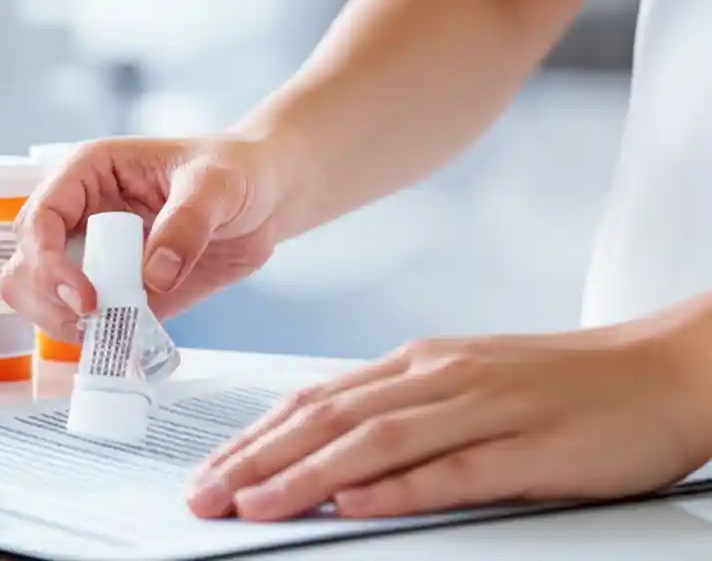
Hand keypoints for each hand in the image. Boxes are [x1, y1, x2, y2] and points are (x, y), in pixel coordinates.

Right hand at [0, 135, 284, 342]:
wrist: (264, 198)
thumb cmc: (235, 170)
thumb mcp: (216, 186)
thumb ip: (186, 224)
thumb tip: (155, 276)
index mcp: (87, 175)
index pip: (39, 219)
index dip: (47, 261)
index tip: (85, 297)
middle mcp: (77, 216)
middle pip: (24, 265)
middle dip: (48, 300)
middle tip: (95, 320)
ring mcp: (91, 257)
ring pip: (40, 299)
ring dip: (64, 324)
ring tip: (114, 331)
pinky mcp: (115, 291)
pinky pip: (85, 323)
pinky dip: (96, 341)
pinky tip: (128, 344)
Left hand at [188, 300, 711, 519]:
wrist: (662, 370)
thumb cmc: (561, 385)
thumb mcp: (465, 386)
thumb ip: (401, 412)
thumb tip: (331, 452)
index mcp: (418, 364)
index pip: (316, 399)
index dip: (255, 435)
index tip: (210, 466)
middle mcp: (437, 378)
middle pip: (328, 419)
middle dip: (257, 458)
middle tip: (205, 494)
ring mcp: (482, 408)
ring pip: (375, 441)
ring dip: (304, 475)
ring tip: (251, 504)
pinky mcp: (527, 447)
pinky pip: (452, 469)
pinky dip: (396, 487)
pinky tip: (352, 503)